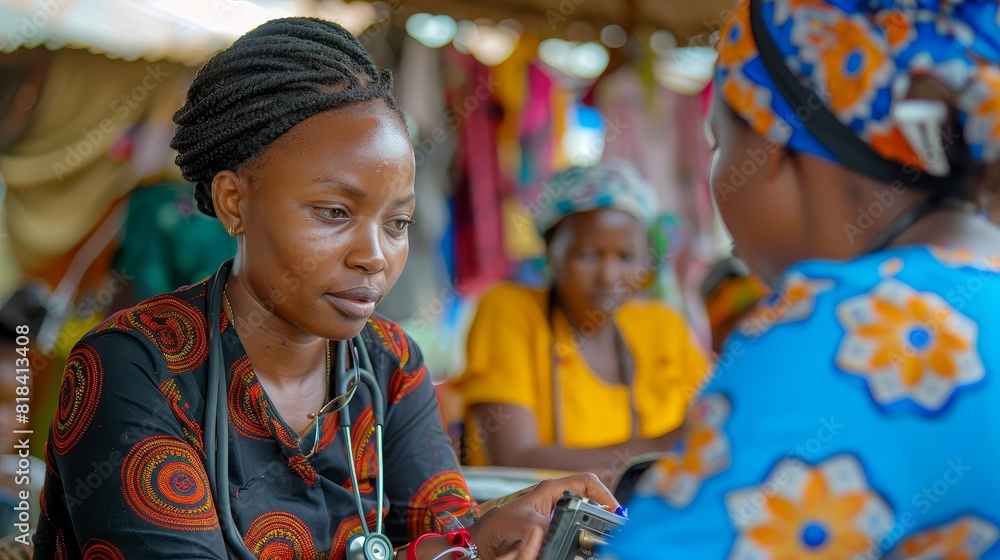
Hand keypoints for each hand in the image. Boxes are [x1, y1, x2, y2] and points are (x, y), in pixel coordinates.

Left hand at [468, 473, 618, 559]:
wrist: (485, 541)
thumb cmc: (499, 525)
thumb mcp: (525, 523)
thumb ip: (546, 525)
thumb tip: (565, 529)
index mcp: (551, 489)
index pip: (587, 482)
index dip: (604, 494)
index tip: (615, 512)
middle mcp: (556, 498)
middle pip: (591, 496)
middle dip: (604, 509)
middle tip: (614, 525)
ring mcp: (556, 512)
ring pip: (585, 511)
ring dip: (595, 520)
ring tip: (605, 531)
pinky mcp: (554, 526)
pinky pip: (575, 525)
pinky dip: (584, 530)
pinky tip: (587, 537)